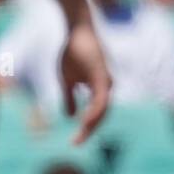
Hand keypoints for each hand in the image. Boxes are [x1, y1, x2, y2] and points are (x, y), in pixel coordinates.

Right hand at [60, 18, 112, 143]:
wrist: (76, 30)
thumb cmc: (72, 52)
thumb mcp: (67, 80)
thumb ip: (69, 97)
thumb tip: (70, 116)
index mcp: (98, 88)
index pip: (95, 113)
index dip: (86, 127)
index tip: (74, 141)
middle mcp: (105, 86)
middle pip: (101, 114)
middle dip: (89, 130)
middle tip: (76, 143)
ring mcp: (105, 81)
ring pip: (103, 109)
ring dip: (92, 124)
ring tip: (81, 135)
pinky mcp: (102, 76)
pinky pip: (101, 99)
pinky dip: (95, 111)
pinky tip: (86, 120)